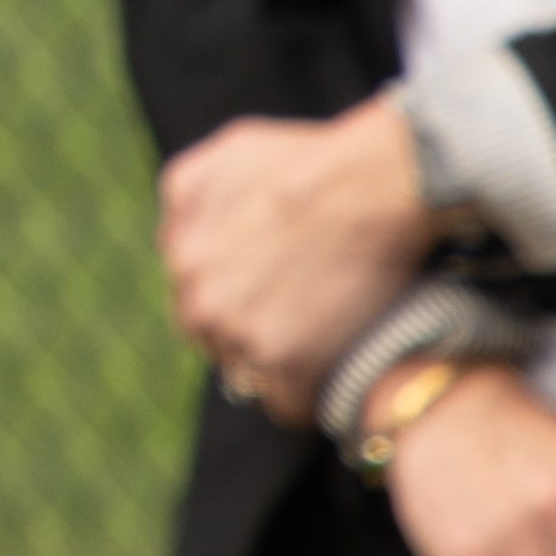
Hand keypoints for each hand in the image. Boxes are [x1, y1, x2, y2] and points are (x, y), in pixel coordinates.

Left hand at [158, 99, 438, 421]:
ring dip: (277, 368)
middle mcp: (194, 291)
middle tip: (301, 328)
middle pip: (211, 334)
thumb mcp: (230, 153)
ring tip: (326, 354)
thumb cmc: (317, 160)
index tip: (270, 298)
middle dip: (246, 332)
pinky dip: (307, 398)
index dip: (233, 295)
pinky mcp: (277, 361)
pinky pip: (283, 402)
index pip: (194, 291)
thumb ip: (196, 194)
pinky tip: (335, 380)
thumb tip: (186, 231)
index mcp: (180, 248)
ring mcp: (233, 329)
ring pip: (245, 371)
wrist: (375, 183)